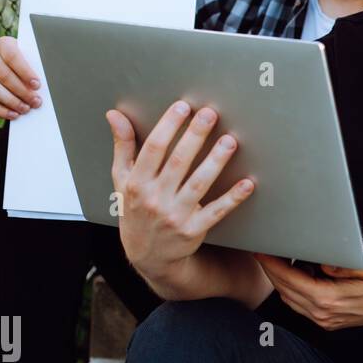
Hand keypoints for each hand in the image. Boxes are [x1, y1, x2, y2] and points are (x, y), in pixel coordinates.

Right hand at [0, 35, 42, 118]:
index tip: (37, 85)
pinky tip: (12, 115)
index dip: (25, 72)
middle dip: (21, 91)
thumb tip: (46, 83)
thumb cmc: (30, 61)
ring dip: (10, 101)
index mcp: (5, 44)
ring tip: (26, 109)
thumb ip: (38, 66)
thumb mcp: (34, 59)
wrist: (14, 63)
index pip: (12, 56)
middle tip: (36, 102)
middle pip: (3, 75)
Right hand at [107, 101, 253, 287]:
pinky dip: (232, 198)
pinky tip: (248, 183)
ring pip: (198, 183)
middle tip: (211, 114)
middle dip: (195, 136)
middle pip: (178, 162)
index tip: (183, 106)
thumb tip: (114, 115)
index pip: (153, 149)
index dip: (168, 126)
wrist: (148, 255)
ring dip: (215, 161)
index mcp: (136, 183)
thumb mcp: (122, 179)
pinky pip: (216, 211)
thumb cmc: (136, 209)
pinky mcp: (194, 230)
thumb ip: (123, 146)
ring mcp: (175, 215)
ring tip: (230, 141)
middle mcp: (154, 198)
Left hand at [253, 254, 362, 330]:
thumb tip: (320, 262)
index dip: (272, 264)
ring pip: (291, 300)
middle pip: (285, 291)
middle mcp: (324, 313)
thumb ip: (342, 265)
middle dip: (271, 271)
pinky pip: (303, 306)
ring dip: (281, 281)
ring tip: (277, 261)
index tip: (262, 250)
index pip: (290, 280)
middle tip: (263, 251)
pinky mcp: (330, 321)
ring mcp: (327, 320)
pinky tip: (297, 276)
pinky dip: (294, 291)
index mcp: (330, 299)